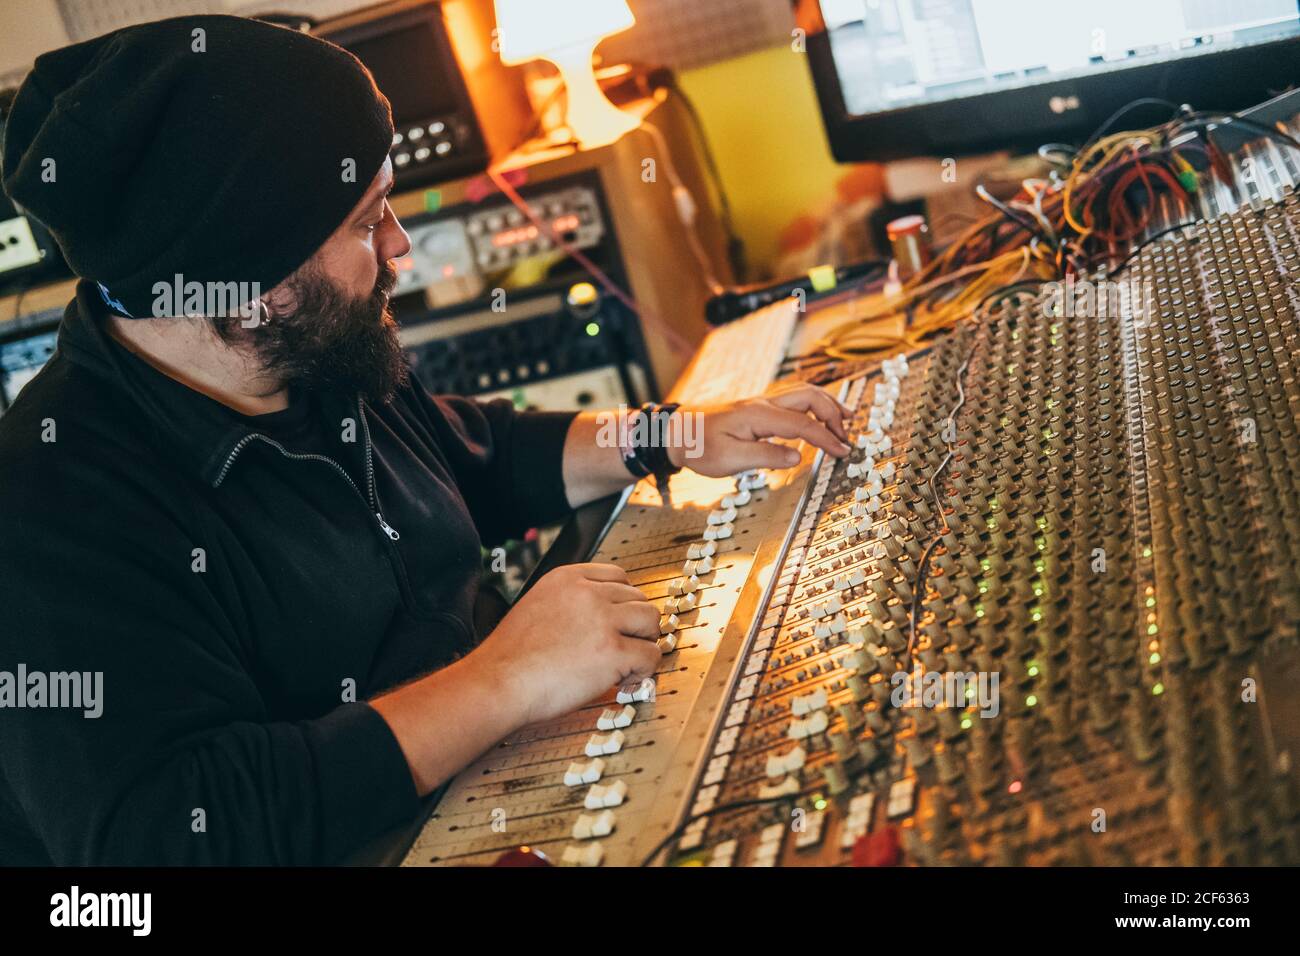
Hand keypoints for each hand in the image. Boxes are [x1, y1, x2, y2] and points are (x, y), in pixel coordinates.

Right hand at [471, 563, 662, 726]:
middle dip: (636, 624)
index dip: (624, 601)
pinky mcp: (613, 652)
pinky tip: (626, 680)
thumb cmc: (510, 656)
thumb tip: (600, 616)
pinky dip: (644, 670)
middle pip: (639, 598)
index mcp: (568, 578)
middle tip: (626, 646)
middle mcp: (588, 594)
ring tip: (629, 662)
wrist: (498, 682)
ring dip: (645, 643)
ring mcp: (603, 621)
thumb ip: (569, 603)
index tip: (621, 620)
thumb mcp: (537, 606)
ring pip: (651, 622)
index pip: (618, 576)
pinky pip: (651, 655)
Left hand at [667, 382, 852, 476]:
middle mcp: (763, 404)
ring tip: (845, 419)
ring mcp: (761, 403)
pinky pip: (793, 400)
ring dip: (827, 405)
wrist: (676, 432)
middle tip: (846, 435)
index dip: (827, 438)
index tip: (842, 451)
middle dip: (834, 413)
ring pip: (803, 393)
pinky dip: (813, 406)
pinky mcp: (758, 409)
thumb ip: (765, 456)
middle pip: (810, 397)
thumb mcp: (729, 458)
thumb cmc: (698, 445)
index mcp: (759, 415)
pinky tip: (818, 418)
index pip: (803, 424)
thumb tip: (797, 456)